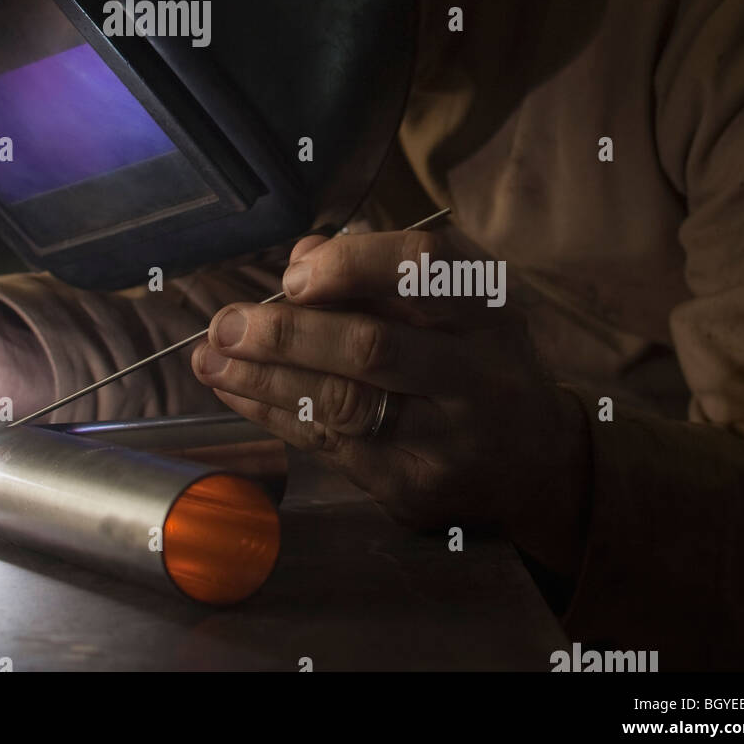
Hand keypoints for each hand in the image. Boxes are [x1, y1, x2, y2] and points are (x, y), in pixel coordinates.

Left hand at [191, 229, 591, 575]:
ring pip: (343, 404)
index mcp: (486, 307)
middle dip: (286, 333)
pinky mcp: (415, 486)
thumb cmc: (473, 356)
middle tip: (226, 323)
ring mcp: (448, 437)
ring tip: (210, 357)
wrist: (534, 460)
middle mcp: (476, 372)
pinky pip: (330, 444)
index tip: (295, 274)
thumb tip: (301, 257)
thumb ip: (376, 271)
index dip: (352, 265)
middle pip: (372, 347)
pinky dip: (272, 413)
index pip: (424, 267)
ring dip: (263, 378)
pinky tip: (234, 390)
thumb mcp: (449, 302)